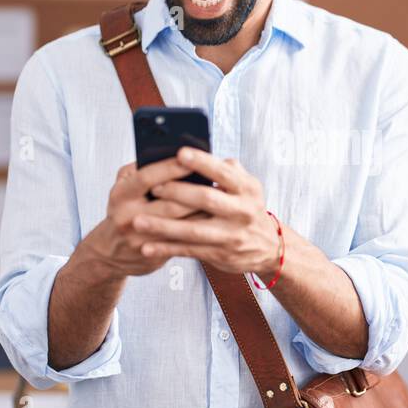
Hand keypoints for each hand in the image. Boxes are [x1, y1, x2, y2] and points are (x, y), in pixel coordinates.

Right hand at [83, 159, 208, 277]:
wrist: (111, 253)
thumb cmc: (123, 209)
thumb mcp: (123, 186)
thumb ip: (141, 169)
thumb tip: (171, 157)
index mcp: (121, 195)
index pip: (148, 178)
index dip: (171, 168)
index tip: (191, 158)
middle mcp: (129, 218)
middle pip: (170, 204)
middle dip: (196, 191)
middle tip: (216, 179)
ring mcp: (142, 239)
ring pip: (181, 224)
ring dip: (203, 210)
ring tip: (221, 196)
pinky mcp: (155, 254)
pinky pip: (183, 240)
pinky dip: (200, 227)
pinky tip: (215, 217)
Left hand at [131, 147, 280, 277]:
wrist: (268, 247)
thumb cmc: (247, 208)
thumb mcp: (247, 187)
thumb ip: (228, 170)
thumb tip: (203, 152)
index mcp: (247, 189)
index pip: (224, 172)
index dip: (202, 163)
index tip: (180, 153)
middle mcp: (242, 211)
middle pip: (207, 199)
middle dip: (178, 192)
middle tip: (154, 187)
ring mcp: (232, 236)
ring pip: (194, 230)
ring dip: (164, 226)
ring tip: (139, 222)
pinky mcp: (221, 255)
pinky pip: (190, 251)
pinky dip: (167, 249)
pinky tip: (147, 247)